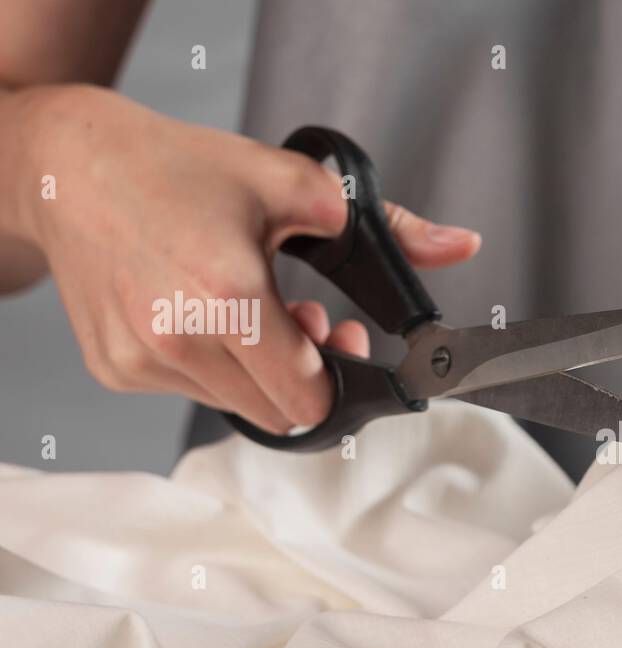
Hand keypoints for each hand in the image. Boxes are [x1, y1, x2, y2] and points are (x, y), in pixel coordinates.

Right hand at [22, 85, 479, 433]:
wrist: (67, 168)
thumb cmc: (178, 171)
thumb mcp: (294, 184)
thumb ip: (387, 229)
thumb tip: (463, 245)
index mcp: (226, 296)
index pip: (309, 399)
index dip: (340, 378)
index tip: (345, 340)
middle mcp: (176, 339)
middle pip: (280, 413)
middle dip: (308, 377)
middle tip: (307, 320)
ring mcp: (140, 361)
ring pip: (237, 408)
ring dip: (260, 373)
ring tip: (251, 309)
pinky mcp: (115, 370)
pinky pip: (192, 394)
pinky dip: (215, 367)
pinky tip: (206, 316)